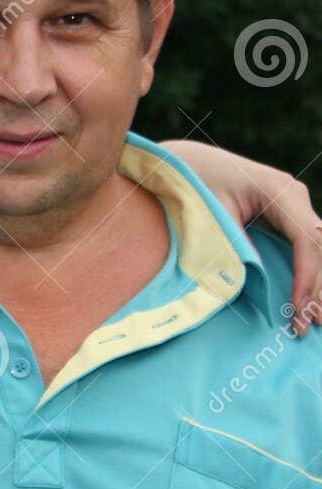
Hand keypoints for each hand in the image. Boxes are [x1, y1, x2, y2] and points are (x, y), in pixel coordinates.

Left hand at [162, 139, 321, 333]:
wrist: (181, 162)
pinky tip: (304, 303)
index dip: (307, 276)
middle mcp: (294, 197)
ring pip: (319, 250)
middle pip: (321, 247)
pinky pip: (305, 249)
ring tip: (308, 323)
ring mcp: (292, 207)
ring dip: (316, 286)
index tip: (296, 307)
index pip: (308, 238)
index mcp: (279, 191)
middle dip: (317, 289)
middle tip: (305, 325)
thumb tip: (252, 284)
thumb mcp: (211, 215)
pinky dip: (307, 276)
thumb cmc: (192, 184)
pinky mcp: (284, 217)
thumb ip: (234, 245)